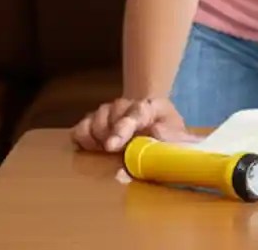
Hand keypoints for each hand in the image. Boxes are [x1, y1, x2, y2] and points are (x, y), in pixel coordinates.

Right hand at [71, 97, 196, 152]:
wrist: (155, 125)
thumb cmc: (167, 133)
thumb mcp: (178, 136)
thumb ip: (172, 138)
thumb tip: (156, 135)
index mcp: (149, 107)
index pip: (133, 113)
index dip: (121, 129)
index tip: (111, 146)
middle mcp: (125, 106)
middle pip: (107, 115)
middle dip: (106, 135)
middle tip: (111, 151)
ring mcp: (107, 112)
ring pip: (92, 122)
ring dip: (96, 140)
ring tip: (109, 150)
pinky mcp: (93, 123)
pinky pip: (79, 130)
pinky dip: (83, 141)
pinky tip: (94, 149)